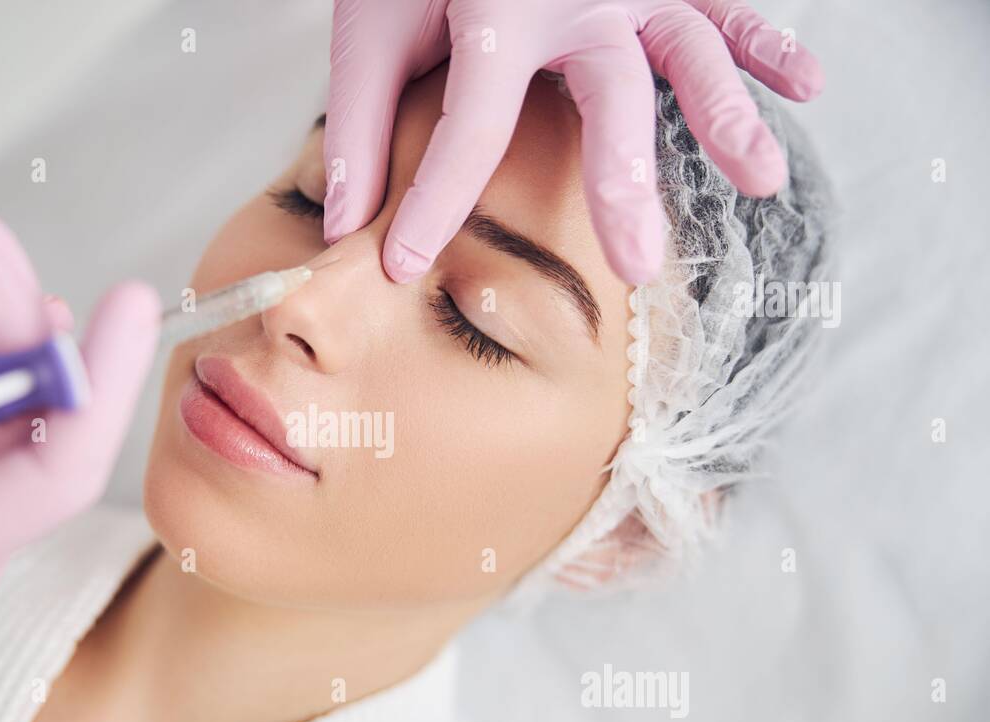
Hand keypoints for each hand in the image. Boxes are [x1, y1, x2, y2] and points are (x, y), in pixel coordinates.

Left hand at [323, 0, 822, 283]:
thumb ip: (360, 122)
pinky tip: (807, 88)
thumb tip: (343, 225)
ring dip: (727, 116)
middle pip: (608, 101)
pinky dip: (766, 43)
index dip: (431, 203)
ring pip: (688, 53)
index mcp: (496, 9)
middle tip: (636, 267)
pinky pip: (723, 7)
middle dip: (620, 185)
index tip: (397, 265)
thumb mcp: (371, 23)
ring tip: (763, 180)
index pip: (469, 129)